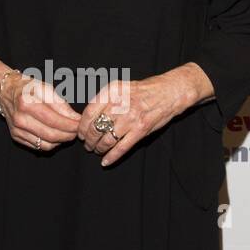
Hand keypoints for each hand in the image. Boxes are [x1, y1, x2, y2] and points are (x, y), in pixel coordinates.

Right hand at [0, 71, 80, 152]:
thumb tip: (75, 118)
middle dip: (69, 135)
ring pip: (46, 144)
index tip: (81, 123)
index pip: (54, 120)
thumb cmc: (27, 87)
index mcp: (27, 103)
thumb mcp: (45, 87)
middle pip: (51, 135)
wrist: (6, 91)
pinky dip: (51, 143)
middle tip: (77, 131)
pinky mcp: (16, 136)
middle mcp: (20, 118)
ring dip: (61, 140)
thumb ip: (61, 103)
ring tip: (68, 132)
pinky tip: (56, 135)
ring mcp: (17, 130)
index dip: (71, 124)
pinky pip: (39, 146)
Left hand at [78, 69, 200, 166]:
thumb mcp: (121, 87)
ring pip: (106, 139)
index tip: (81, 132)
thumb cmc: (143, 90)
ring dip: (98, 148)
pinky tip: (105, 161)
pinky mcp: (140, 130)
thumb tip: (88, 118)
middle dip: (89, 139)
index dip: (82, 126)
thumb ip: (105, 99)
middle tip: (88, 144)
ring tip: (97, 150)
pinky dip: (112, 156)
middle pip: (95, 128)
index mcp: (112, 91)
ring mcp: (130, 118)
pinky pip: (121, 147)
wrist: (169, 92)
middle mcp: (119, 104)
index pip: (89, 112)